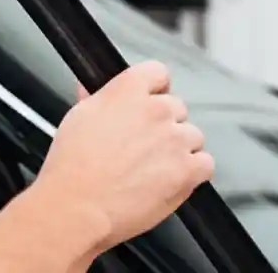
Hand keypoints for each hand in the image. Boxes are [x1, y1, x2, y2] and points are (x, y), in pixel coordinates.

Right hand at [31, 61, 212, 252]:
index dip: (154, 89)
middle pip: (176, 107)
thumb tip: (90, 89)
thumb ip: (93, 98)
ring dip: (179, 148)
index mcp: (128, 90)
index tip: (149, 101)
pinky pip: (205, 163)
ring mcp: (175, 139)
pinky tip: (171, 178)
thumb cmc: (72, 166)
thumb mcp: (77, 117)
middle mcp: (156, 110)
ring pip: (192, 135)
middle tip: (143, 144)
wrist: (78, 205)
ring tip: (153, 166)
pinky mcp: (187, 169)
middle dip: (163, 124)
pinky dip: (193, 171)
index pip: (158, 73)